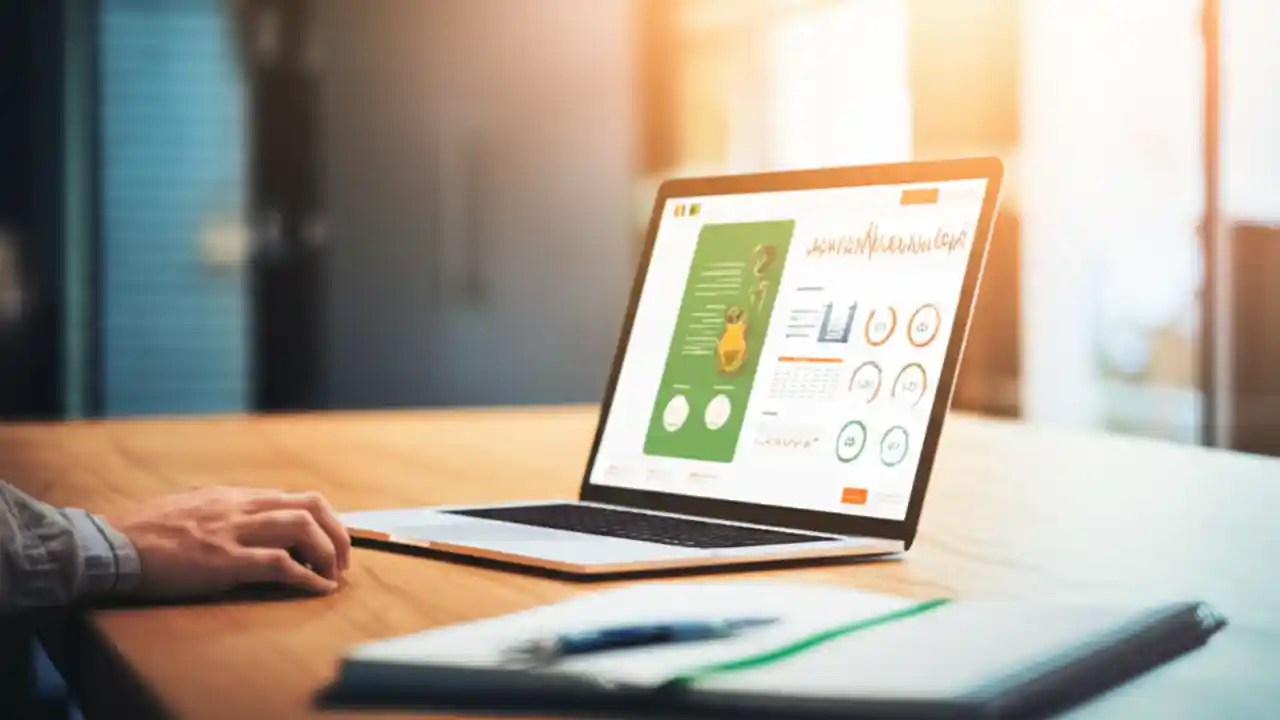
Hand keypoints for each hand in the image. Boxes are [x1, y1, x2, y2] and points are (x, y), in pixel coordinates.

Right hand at [107, 486, 351, 597]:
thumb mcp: (194, 509)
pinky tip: (318, 589)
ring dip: (329, 553)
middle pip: (312, 505)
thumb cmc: (146, 532)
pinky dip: (307, 577)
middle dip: (338, 532)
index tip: (332, 543)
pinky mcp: (223, 559)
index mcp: (235, 496)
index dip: (324, 520)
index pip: (296, 498)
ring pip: (302, 527)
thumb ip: (225, 513)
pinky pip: (279, 564)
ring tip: (334, 577)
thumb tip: (251, 527)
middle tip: (343, 561)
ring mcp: (233, 531)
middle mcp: (240, 506)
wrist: (109, 544)